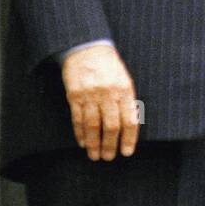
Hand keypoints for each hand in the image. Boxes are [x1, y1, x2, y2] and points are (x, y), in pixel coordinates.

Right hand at [60, 43, 138, 160]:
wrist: (87, 47)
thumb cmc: (109, 66)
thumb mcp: (124, 80)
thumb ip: (127, 101)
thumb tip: (129, 127)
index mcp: (124, 89)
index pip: (129, 120)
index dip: (129, 139)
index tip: (126, 152)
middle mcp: (108, 93)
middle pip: (110, 126)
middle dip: (110, 145)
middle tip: (109, 157)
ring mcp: (90, 95)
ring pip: (92, 126)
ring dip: (94, 144)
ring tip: (95, 156)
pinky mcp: (74, 96)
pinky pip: (78, 119)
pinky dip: (80, 133)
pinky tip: (83, 143)